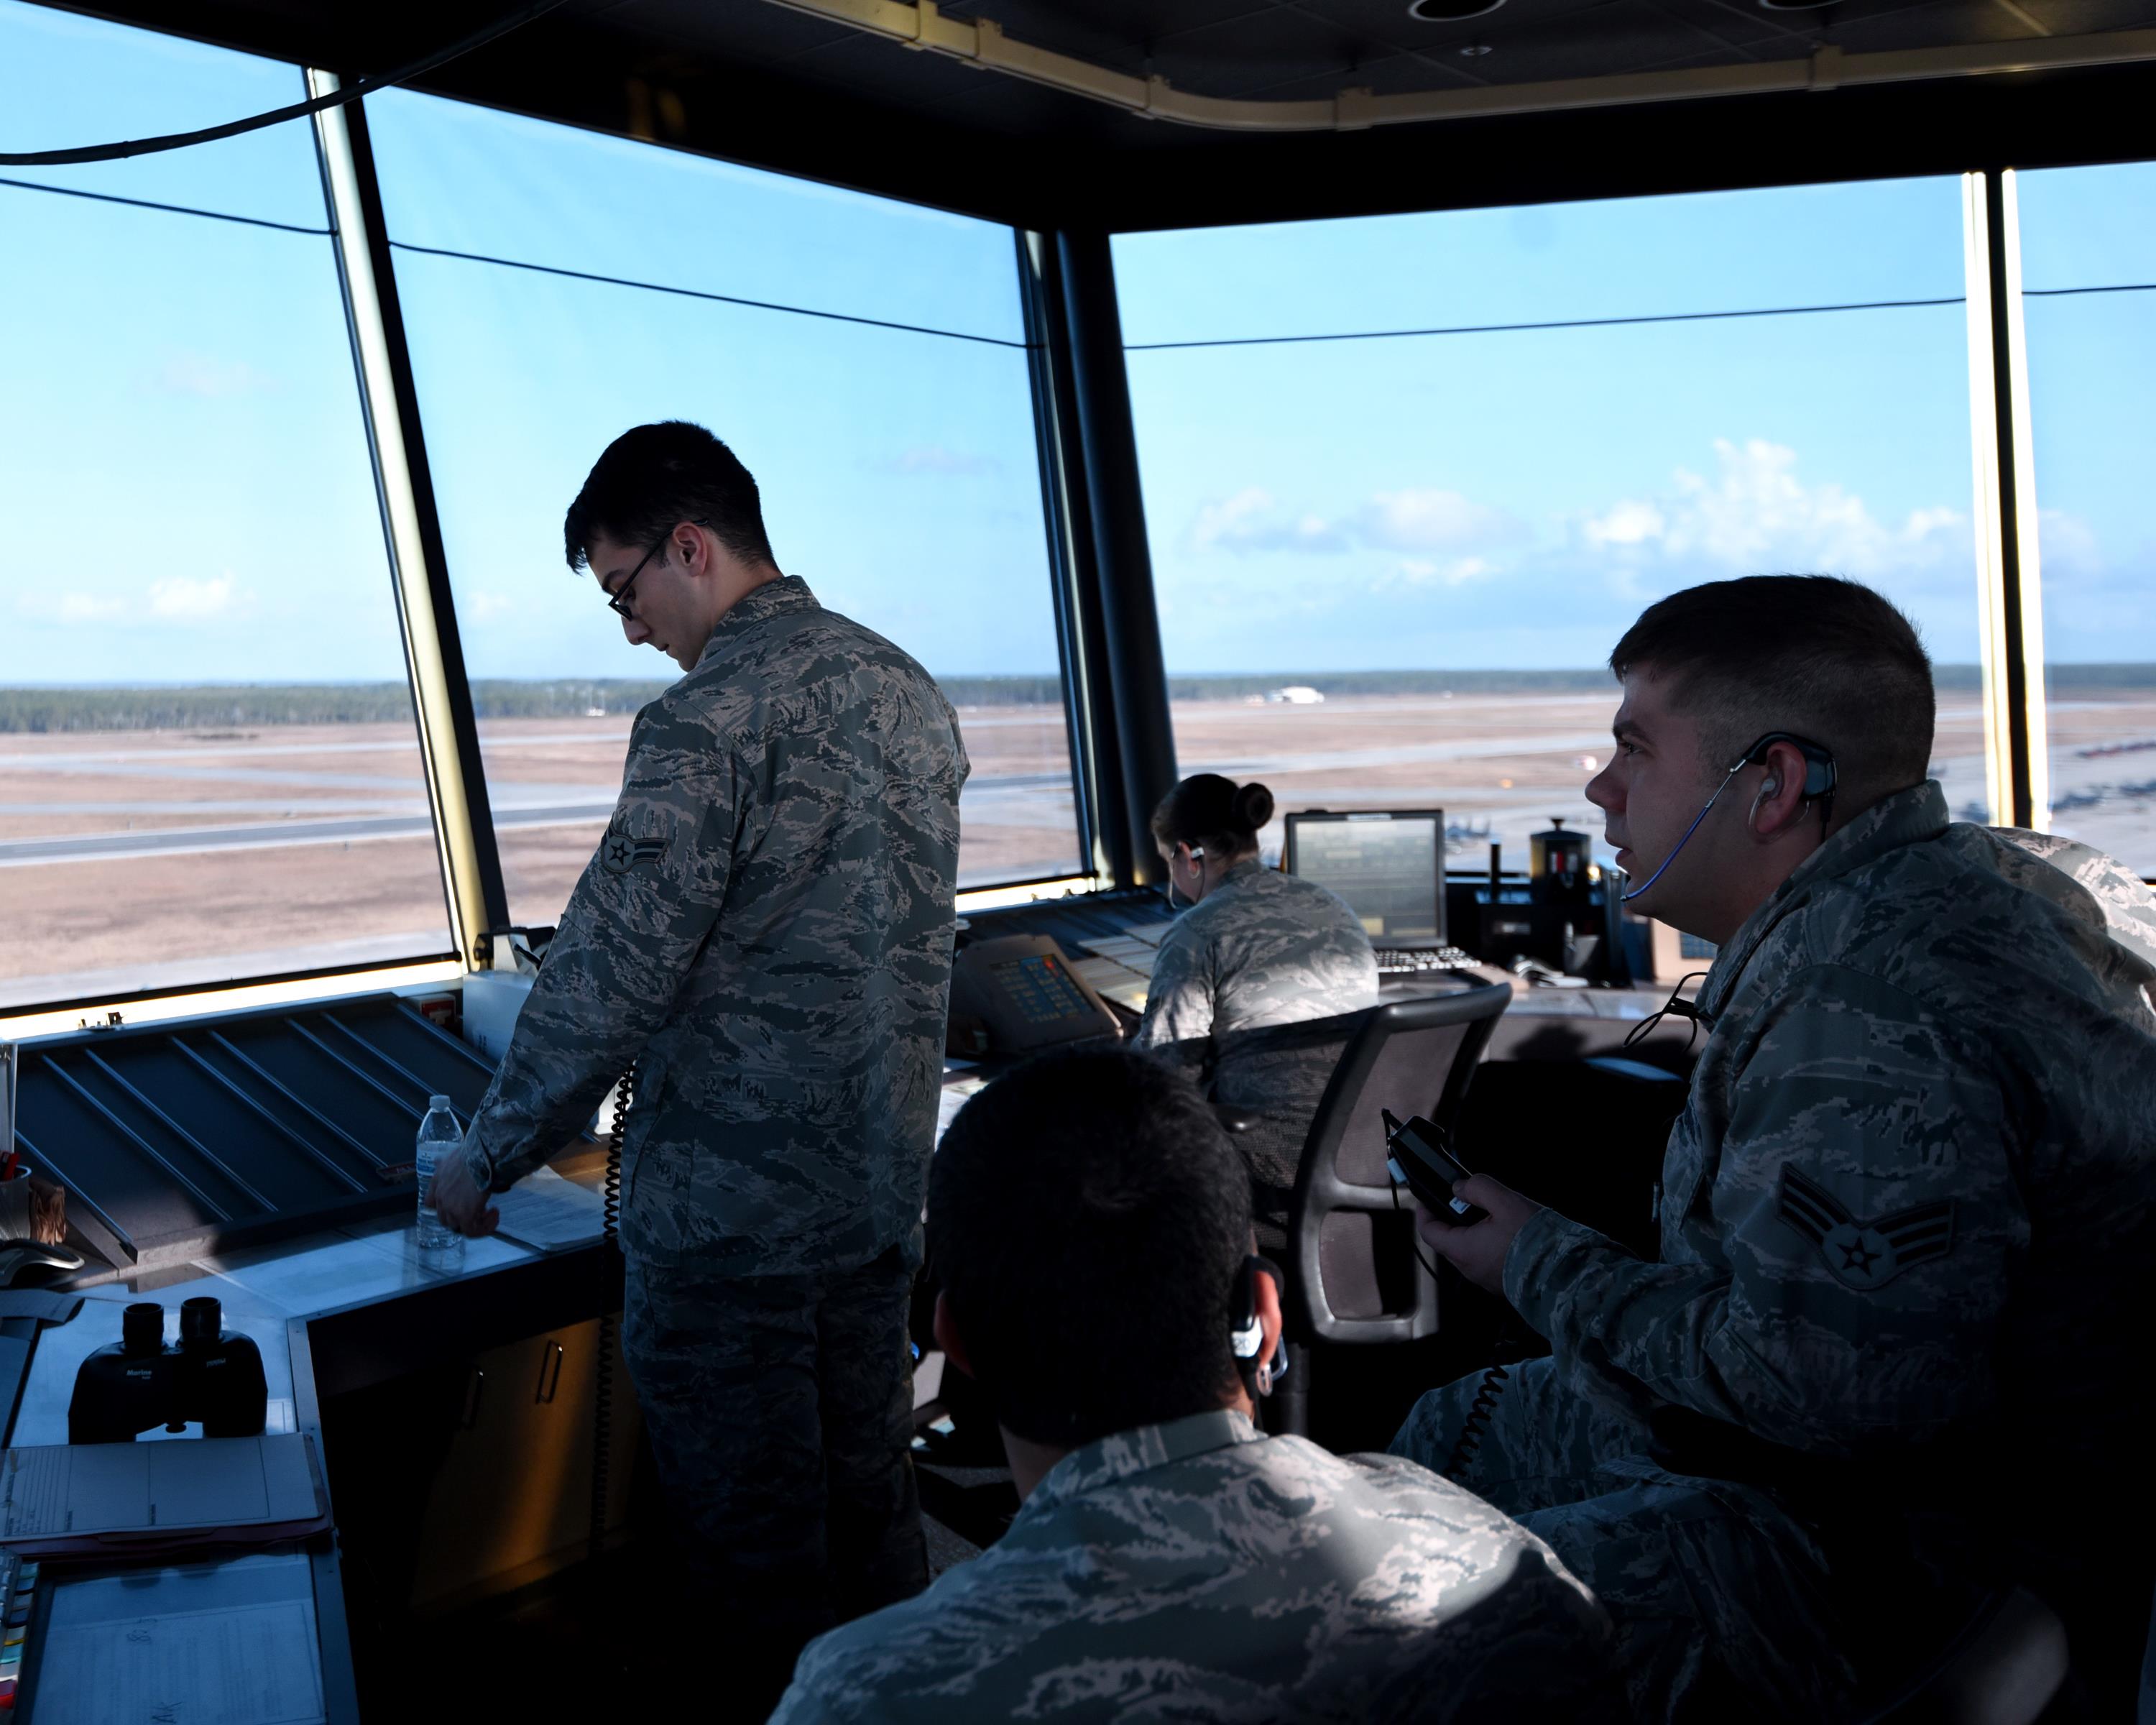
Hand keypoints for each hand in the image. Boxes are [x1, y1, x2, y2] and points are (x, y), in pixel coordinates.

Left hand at [429, 1149, 499, 1237]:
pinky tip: (495, 1216)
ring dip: (475, 1222)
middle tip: (479, 1209)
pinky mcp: (465, 1215)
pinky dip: (484, 1228)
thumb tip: (436, 1160)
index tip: (458, 1204)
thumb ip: (442, 1162)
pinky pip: (472, 1231)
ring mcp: (451, 1208)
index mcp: (436, 1184)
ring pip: (459, 1226)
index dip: (444, 1207)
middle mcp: (440, 1198)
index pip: (430, 1203)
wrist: (480, 1157)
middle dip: (461, 1217)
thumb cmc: (469, 1154)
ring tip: (490, 1213)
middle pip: (445, 1218)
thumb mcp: (449, 1157)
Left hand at [1415, 1175, 1541, 1295]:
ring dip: (1476, 1232)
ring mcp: (1486, 1279)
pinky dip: (1491, 1246)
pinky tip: (1510, 1235)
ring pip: (1470, 1250)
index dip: (1425, 1211)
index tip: (1428, 1198)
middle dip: (1454, 1218)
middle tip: (1470, 1202)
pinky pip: (1487, 1261)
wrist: (1565, 1274)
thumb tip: (1460, 1188)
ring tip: (1496, 1216)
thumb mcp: (1505, 1201)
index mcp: (1463, 1249)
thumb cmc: (1535, 1242)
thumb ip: (1477, 1188)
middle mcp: (1470, 1269)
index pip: (1428, 1231)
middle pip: (1449, 1240)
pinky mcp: (1501, 1283)